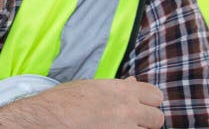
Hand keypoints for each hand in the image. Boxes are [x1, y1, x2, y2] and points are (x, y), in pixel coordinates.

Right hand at [0, 76, 163, 127]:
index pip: (156, 95)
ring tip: (120, 126)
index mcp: (124, 91)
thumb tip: (133, 83)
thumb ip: (118, 87)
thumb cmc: (67, 100)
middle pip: (158, 118)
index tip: (141, 105)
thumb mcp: (94, 87)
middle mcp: (129, 110)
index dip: (150, 101)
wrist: (50, 118)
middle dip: (149, 120)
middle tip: (134, 121)